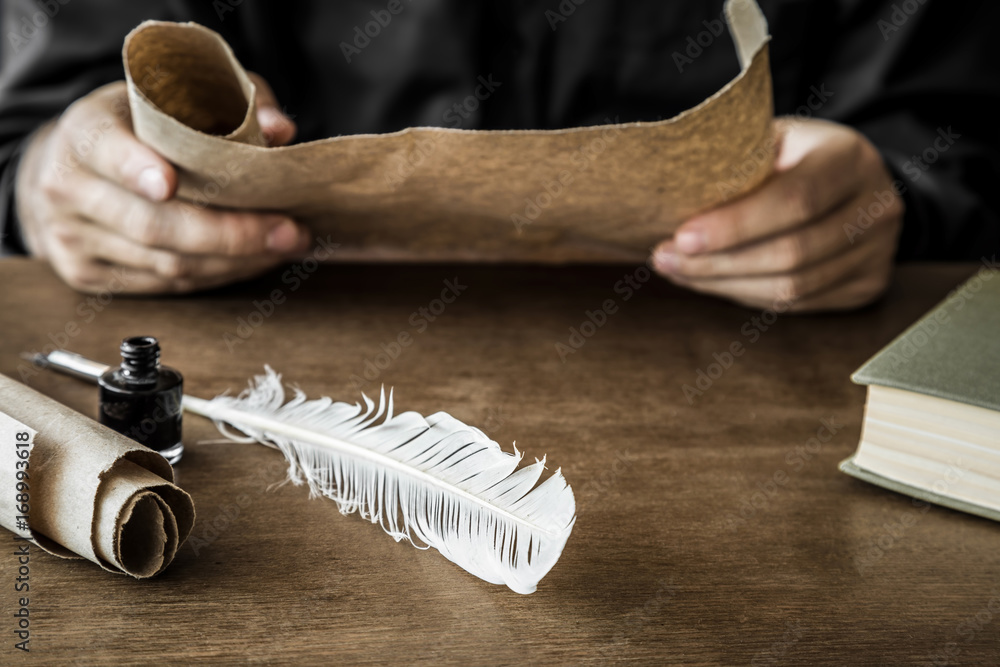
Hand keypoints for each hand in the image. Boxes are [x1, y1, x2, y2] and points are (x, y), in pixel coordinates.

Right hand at [15, 74, 306, 293]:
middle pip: (154, 224)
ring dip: (236, 261)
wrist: (71, 167)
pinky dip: (217, 276)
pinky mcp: (85, 273)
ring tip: (285, 247)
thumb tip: (280, 130)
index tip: (169, 183)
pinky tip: (252, 261)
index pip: (107, 150)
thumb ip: (231, 103)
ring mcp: (72, 235)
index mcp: (86, 131)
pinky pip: (165, 284)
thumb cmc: (139, 127)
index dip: (136, 168)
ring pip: (167, 263)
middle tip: (289, 232)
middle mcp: (69, 185)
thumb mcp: (176, 97)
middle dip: (232, 234)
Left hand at [651, 118, 903, 311]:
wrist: (854, 179)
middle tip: (665, 258)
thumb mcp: (772, 141)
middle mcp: (875, 206)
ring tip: (678, 271)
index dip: (735, 225)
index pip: (795, 200)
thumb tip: (668, 198)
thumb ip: (736, 164)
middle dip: (718, 262)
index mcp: (849, 157)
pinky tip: (711, 282)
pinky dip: (746, 296)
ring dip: (725, 284)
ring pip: (793, 287)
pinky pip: (798, 305)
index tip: (681, 237)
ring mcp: (878, 250)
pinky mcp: (868, 284)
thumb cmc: (795, 156)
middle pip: (792, 252)